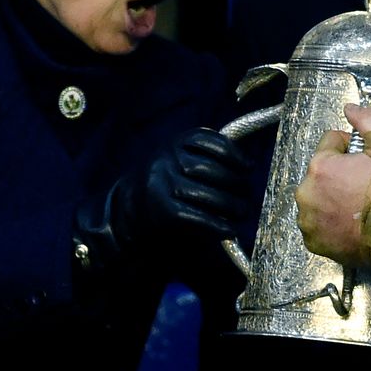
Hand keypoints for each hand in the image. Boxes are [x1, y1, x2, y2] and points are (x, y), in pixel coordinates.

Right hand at [114, 128, 249, 243]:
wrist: (122, 214)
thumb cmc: (161, 186)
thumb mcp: (176, 161)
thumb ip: (203, 158)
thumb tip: (246, 165)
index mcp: (172, 144)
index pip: (208, 141)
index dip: (233, 153)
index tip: (248, 166)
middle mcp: (165, 160)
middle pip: (212, 170)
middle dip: (237, 183)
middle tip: (247, 196)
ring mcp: (162, 185)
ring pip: (208, 194)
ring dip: (232, 205)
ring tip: (242, 212)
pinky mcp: (162, 212)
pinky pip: (198, 217)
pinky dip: (218, 225)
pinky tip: (229, 230)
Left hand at [295, 104, 370, 267]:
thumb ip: (366, 122)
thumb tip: (350, 108)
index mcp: (321, 166)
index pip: (330, 142)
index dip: (350, 148)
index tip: (366, 161)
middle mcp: (306, 192)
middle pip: (321, 172)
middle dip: (339, 175)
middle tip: (364, 186)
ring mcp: (308, 220)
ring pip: (318, 198)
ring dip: (332, 198)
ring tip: (358, 207)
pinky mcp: (313, 242)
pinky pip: (318, 224)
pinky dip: (330, 223)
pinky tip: (351, 224)